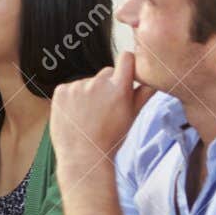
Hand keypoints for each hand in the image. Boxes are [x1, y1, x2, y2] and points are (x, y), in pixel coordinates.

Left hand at [49, 51, 156, 176]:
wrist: (83, 156)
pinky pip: (69, 88)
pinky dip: (71, 98)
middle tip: (104, 108)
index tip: (126, 71)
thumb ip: (143, 94)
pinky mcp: (61, 91)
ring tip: (88, 116)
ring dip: (88, 93)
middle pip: (106, 73)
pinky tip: (75, 115)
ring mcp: (78, 86)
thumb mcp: (132, 116)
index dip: (127, 64)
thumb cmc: (110, 139)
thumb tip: (154, 80)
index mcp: (119, 89)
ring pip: (87, 82)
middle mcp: (99, 84)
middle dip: (108, 85)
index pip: (126, 58)